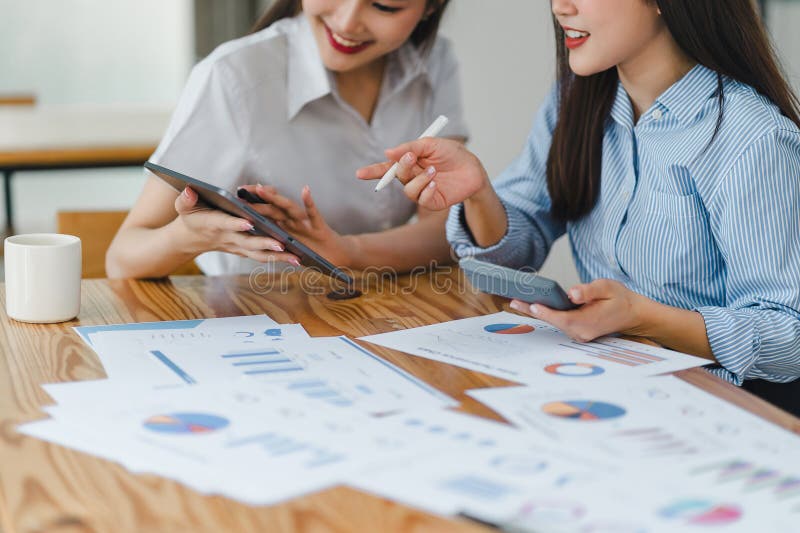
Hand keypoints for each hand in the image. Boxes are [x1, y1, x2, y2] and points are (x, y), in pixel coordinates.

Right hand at [173, 186, 299, 264]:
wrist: (190, 239)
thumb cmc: (189, 218)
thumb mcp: (183, 207)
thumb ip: (186, 199)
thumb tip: (188, 190)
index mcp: (214, 224)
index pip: (226, 224)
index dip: (236, 224)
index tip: (249, 223)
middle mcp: (228, 238)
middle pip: (248, 242)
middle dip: (265, 244)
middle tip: (281, 245)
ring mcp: (237, 246)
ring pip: (258, 254)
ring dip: (278, 257)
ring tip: (296, 258)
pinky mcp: (243, 251)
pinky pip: (261, 256)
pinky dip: (277, 259)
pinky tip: (295, 259)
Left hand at [238, 183, 356, 267]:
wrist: (336, 258)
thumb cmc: (314, 253)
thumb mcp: (291, 250)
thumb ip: (277, 244)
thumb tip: (254, 244)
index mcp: (285, 226)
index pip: (266, 212)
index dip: (252, 204)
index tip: (237, 196)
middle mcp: (293, 222)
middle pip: (273, 207)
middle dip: (258, 198)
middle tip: (243, 190)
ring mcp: (305, 223)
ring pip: (288, 208)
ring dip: (276, 199)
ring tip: (263, 189)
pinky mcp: (319, 227)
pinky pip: (313, 213)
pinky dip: (309, 202)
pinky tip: (305, 190)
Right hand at [356, 137, 489, 210]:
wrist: (473, 168)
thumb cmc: (452, 154)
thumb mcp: (431, 144)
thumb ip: (411, 148)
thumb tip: (388, 153)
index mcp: (410, 163)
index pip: (388, 168)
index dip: (373, 171)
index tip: (360, 174)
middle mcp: (413, 177)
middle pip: (397, 176)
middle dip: (401, 167)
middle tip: (411, 157)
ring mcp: (422, 190)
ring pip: (408, 190)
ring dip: (418, 179)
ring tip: (434, 170)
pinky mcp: (432, 202)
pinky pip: (421, 200)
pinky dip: (425, 190)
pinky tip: (435, 183)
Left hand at [508, 279, 653, 341]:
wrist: (632, 314)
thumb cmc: (620, 298)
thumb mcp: (607, 287)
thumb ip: (589, 290)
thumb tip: (572, 293)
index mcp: (589, 322)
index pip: (563, 318)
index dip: (546, 312)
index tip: (532, 305)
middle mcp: (581, 332)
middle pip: (553, 321)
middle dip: (533, 310)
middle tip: (513, 300)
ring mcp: (579, 334)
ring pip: (554, 322)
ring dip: (537, 312)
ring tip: (517, 300)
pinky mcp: (576, 332)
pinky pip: (558, 322)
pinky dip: (546, 313)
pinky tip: (532, 304)